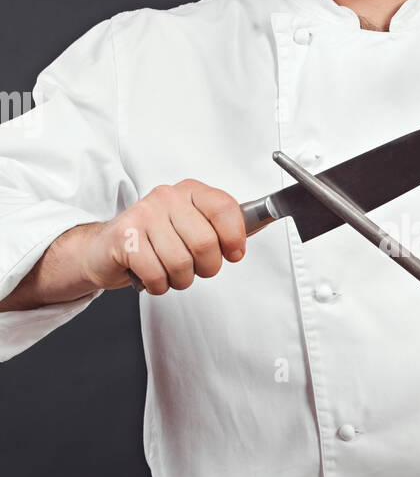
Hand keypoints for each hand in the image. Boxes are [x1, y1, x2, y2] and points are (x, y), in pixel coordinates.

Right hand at [81, 179, 246, 294]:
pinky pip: (157, 275)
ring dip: (180, 279)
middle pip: (206, 244)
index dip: (235, 238)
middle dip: (206, 267)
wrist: (106, 248)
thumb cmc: (156, 239)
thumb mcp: (192, 225)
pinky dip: (159, 285)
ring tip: (169, 271)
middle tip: (195, 268)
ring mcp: (144, 215)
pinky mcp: (126, 238)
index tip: (233, 253)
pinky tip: (152, 275)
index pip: (225, 208)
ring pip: (181, 263)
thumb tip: (257, 228)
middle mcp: (167, 197)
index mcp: (190, 191)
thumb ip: (223, 228)